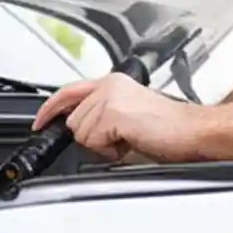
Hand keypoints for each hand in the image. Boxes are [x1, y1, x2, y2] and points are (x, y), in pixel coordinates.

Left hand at [32, 73, 206, 162]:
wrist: (193, 132)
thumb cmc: (169, 128)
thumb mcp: (129, 117)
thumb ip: (102, 116)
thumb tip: (79, 130)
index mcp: (113, 82)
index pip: (68, 91)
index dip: (50, 109)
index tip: (39, 122)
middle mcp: (109, 85)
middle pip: (73, 120)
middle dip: (91, 138)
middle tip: (120, 140)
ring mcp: (110, 97)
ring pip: (80, 133)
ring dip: (102, 145)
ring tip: (129, 140)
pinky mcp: (113, 113)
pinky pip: (92, 141)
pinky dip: (109, 150)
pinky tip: (130, 142)